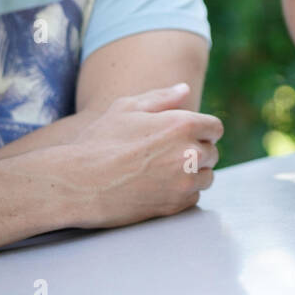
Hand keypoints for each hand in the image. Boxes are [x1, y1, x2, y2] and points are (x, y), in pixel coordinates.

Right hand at [65, 83, 223, 227]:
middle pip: (212, 153)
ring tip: (163, 172)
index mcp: (183, 124)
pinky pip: (193, 198)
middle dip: (196, 152)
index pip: (215, 128)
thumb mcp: (125, 108)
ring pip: (205, 177)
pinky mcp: (176, 205)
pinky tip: (159, 188)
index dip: (202, 131)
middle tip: (168, 155)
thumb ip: (161, 97)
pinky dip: (182, 194)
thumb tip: (184, 89)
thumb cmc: (99, 142)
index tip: (188, 136)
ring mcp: (185, 182)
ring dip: (192, 175)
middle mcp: (190, 153)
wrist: (78, 184)